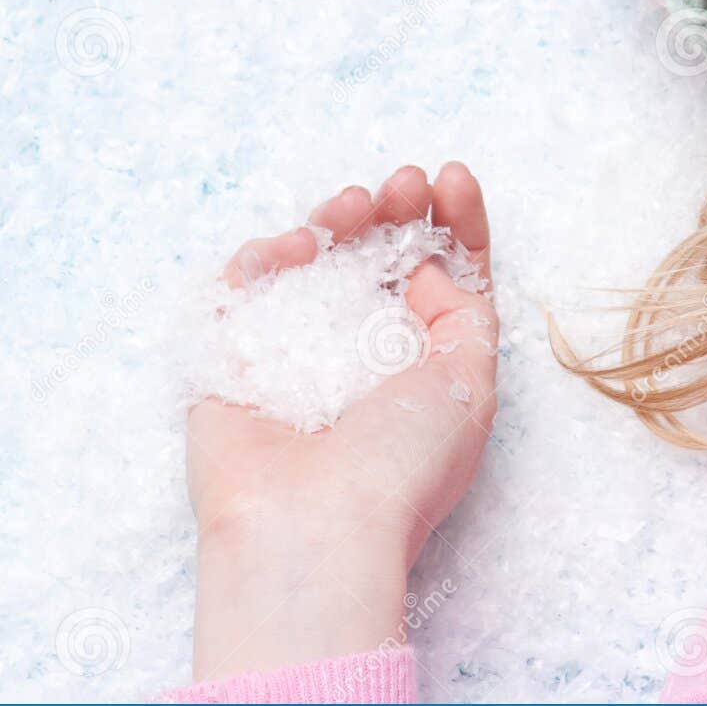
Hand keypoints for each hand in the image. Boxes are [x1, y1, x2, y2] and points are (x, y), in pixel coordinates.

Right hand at [185, 163, 498, 679]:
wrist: (314, 527)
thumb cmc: (403, 466)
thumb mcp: (472, 382)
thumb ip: (467, 314)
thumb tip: (429, 268)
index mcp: (422, 367)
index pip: (441, 279)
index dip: (452, 224)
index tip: (454, 178)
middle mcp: (360, 357)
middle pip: (377, 260)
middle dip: (397, 211)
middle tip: (407, 184)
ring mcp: (295, 352)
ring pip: (314, 262)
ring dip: (341, 218)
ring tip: (361, 202)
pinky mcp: (234, 352)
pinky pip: (247, 283)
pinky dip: (273, 252)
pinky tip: (305, 244)